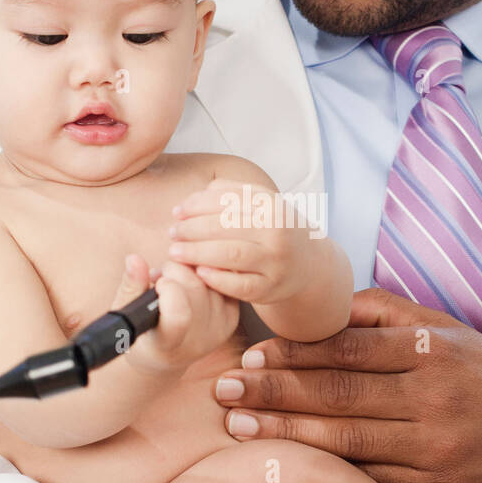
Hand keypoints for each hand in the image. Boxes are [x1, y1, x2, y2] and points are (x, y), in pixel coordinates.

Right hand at [121, 254, 238, 373]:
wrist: (166, 357)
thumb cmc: (141, 333)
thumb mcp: (126, 315)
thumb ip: (131, 287)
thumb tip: (134, 259)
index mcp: (168, 345)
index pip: (179, 317)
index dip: (168, 290)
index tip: (155, 282)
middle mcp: (199, 341)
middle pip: (195, 288)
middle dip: (174, 269)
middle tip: (160, 275)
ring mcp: (219, 331)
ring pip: (210, 278)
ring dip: (190, 268)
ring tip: (172, 278)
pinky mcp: (232, 318)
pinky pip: (223, 279)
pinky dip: (206, 270)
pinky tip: (190, 277)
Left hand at [167, 178, 315, 305]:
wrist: (308, 264)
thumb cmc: (274, 230)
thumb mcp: (262, 204)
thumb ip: (231, 193)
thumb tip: (196, 197)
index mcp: (272, 207)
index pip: (227, 201)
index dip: (197, 206)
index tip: (177, 212)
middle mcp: (277, 233)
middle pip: (226, 227)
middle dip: (192, 229)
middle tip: (173, 233)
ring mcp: (274, 263)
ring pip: (230, 255)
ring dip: (197, 253)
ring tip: (176, 252)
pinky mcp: (269, 289)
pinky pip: (239, 285)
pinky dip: (216, 279)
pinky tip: (199, 273)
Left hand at [213, 286, 481, 482]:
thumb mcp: (448, 328)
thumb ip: (383, 314)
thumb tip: (317, 309)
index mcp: (433, 350)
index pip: (347, 350)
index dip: (292, 353)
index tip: (250, 355)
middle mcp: (434, 399)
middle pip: (337, 394)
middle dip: (273, 392)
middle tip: (223, 391)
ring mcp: (435, 450)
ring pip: (346, 441)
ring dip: (284, 434)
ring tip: (237, 427)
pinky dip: (324, 474)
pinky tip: (285, 468)